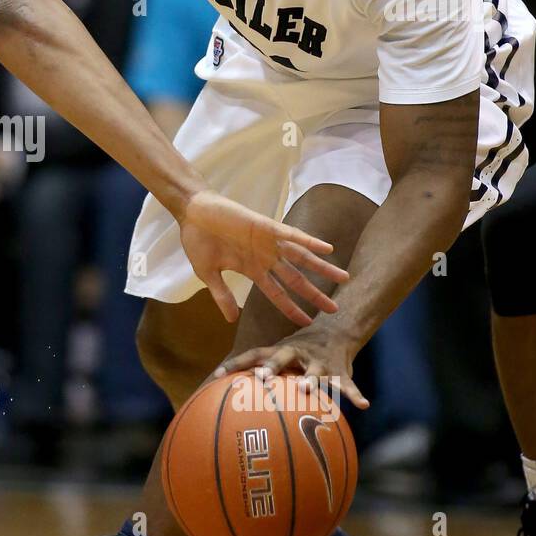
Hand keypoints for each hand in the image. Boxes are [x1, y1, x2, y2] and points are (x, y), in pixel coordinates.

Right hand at [179, 190, 348, 326]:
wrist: (192, 213)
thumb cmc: (198, 240)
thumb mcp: (208, 274)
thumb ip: (222, 296)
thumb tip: (232, 320)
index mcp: (252, 270)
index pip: (277, 294)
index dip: (292, 308)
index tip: (307, 322)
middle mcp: (265, 257)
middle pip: (296, 279)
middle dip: (315, 294)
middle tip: (335, 309)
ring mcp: (267, 242)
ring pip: (301, 258)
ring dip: (322, 268)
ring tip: (343, 278)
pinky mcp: (265, 226)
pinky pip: (291, 235)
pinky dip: (309, 241)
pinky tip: (327, 248)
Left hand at [212, 321, 368, 409]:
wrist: (336, 331)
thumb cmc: (296, 352)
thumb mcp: (278, 355)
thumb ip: (257, 371)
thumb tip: (223, 391)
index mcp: (279, 350)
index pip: (253, 354)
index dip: (235, 363)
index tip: (216, 376)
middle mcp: (297, 353)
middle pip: (282, 357)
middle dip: (272, 366)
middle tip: (262, 378)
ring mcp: (319, 361)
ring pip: (315, 371)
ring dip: (311, 380)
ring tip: (307, 389)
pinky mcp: (340, 370)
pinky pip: (348, 385)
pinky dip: (355, 395)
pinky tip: (364, 405)